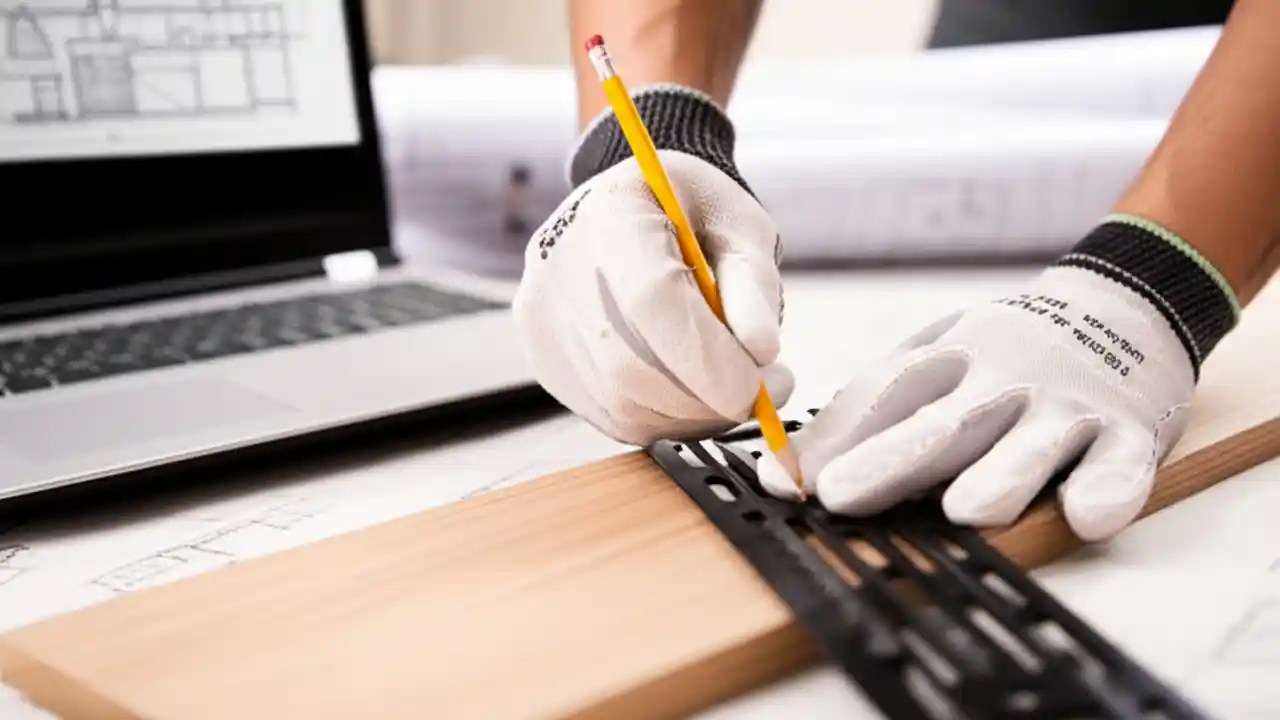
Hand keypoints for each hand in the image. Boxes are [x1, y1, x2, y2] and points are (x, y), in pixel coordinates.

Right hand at [513, 86, 791, 445]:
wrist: (634, 209)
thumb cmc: (693, 214)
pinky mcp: (546, 360)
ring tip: (732, 384)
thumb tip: (761, 351)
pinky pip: (612, 416)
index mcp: (610, 215)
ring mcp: (543, 319)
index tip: (769, 380)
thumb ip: (753, 284)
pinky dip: (666, 418)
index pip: (652, 303)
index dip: (712, 358)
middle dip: (711, 397)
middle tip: (765, 390)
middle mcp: (558, 268)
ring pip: (624, 404)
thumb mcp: (738, 225)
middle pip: (632, 366)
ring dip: (693, 415)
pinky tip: (694, 391)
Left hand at [759, 216, 1238, 539]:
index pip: (882, 398)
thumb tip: (781, 476)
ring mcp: (1070, 406)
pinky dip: (1109, 488)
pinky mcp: (1132, 432)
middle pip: (946, 423)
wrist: (1125, 300)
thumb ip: (865, 415)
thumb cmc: (1005, 353)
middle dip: (891, 460)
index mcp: (950, 360)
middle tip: (840, 494)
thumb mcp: (935, 362)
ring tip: (967, 510)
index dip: (831, 440)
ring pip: (1034, 444)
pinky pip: (1123, 465)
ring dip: (1001, 474)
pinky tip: (1088, 514)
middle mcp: (1005, 381)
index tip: (777, 483)